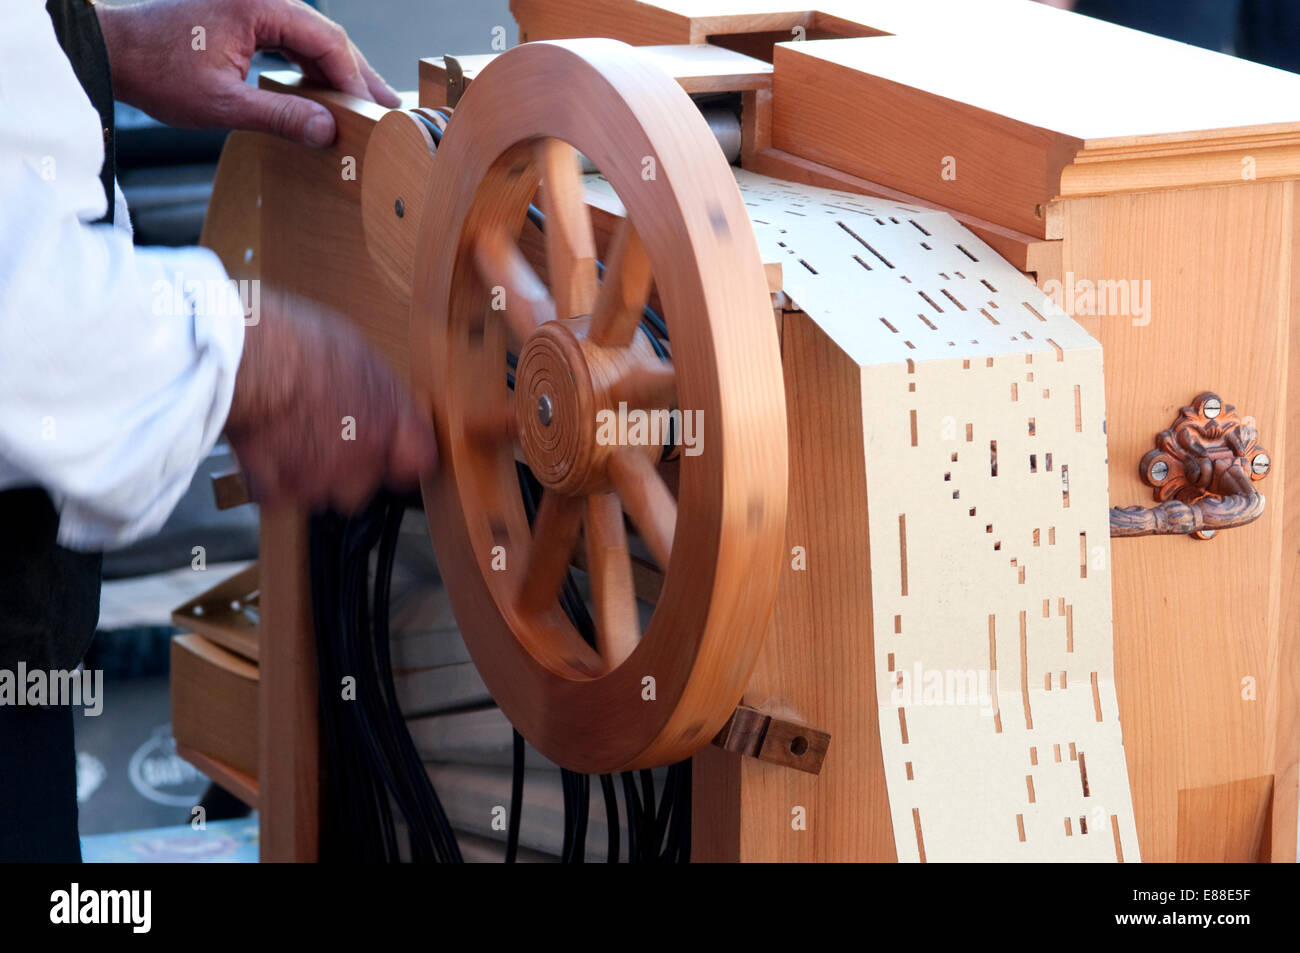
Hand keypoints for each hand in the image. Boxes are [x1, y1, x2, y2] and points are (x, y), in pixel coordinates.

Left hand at [98, 0, 401, 146]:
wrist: (113, 50)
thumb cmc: (157, 71)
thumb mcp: (221, 103)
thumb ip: (280, 116)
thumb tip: (328, 131)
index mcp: (257, 4)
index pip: (325, 41)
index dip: (353, 79)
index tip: (372, 112)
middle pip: (325, 36)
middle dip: (356, 74)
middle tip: (387, 107)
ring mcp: (252, 4)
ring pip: (310, 37)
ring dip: (336, 71)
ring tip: (364, 102)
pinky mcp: (243, 15)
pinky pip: (290, 38)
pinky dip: (311, 65)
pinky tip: (326, 90)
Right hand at [225, 298, 436, 511]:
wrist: (247, 363)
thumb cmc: (296, 343)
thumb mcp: (356, 352)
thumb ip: (375, 392)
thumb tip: (377, 399)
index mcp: (390, 419)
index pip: (420, 460)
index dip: (404, 459)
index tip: (394, 456)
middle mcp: (363, 456)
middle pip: (365, 482)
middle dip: (346, 468)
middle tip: (322, 438)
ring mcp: (322, 479)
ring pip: (321, 492)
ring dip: (307, 473)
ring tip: (286, 437)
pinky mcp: (280, 492)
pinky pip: (279, 494)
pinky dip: (268, 479)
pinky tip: (260, 447)